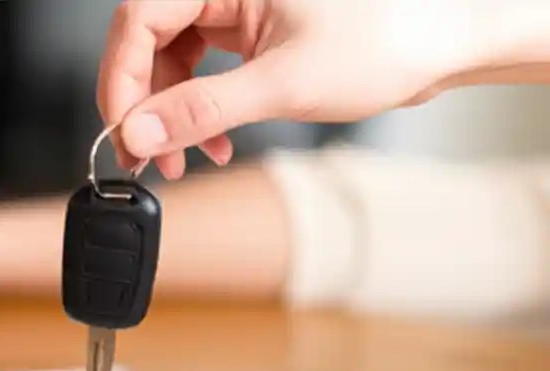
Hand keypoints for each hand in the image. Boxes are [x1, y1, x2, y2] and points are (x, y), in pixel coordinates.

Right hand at [98, 0, 485, 178]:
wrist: (445, 46)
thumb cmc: (389, 39)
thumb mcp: (285, 83)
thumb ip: (203, 110)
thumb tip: (140, 132)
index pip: (139, 18)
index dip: (122, 77)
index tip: (124, 129)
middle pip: (148, 42)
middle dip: (145, 105)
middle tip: (145, 154)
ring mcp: (236, 10)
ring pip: (170, 62)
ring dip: (171, 117)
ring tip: (186, 159)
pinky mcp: (249, 35)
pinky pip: (200, 73)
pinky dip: (200, 114)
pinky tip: (215, 143)